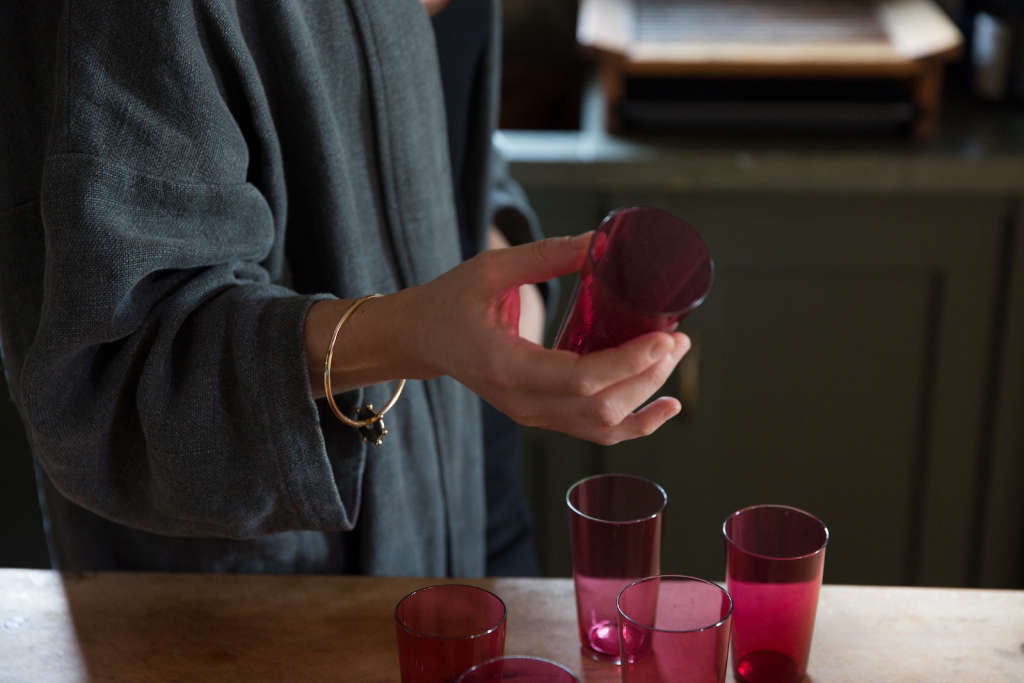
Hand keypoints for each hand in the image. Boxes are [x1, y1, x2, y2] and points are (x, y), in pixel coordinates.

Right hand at [399, 234, 689, 444]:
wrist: (422, 338)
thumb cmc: (451, 301)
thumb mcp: (491, 269)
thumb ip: (546, 256)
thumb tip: (603, 241)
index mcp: (507, 367)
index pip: (581, 379)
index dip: (628, 363)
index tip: (664, 337)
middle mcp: (522, 402)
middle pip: (600, 406)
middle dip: (648, 375)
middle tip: (678, 337)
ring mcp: (532, 414)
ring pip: (602, 424)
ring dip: (646, 395)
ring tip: (674, 357)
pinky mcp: (541, 415)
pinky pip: (594, 430)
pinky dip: (635, 424)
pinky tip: (666, 408)